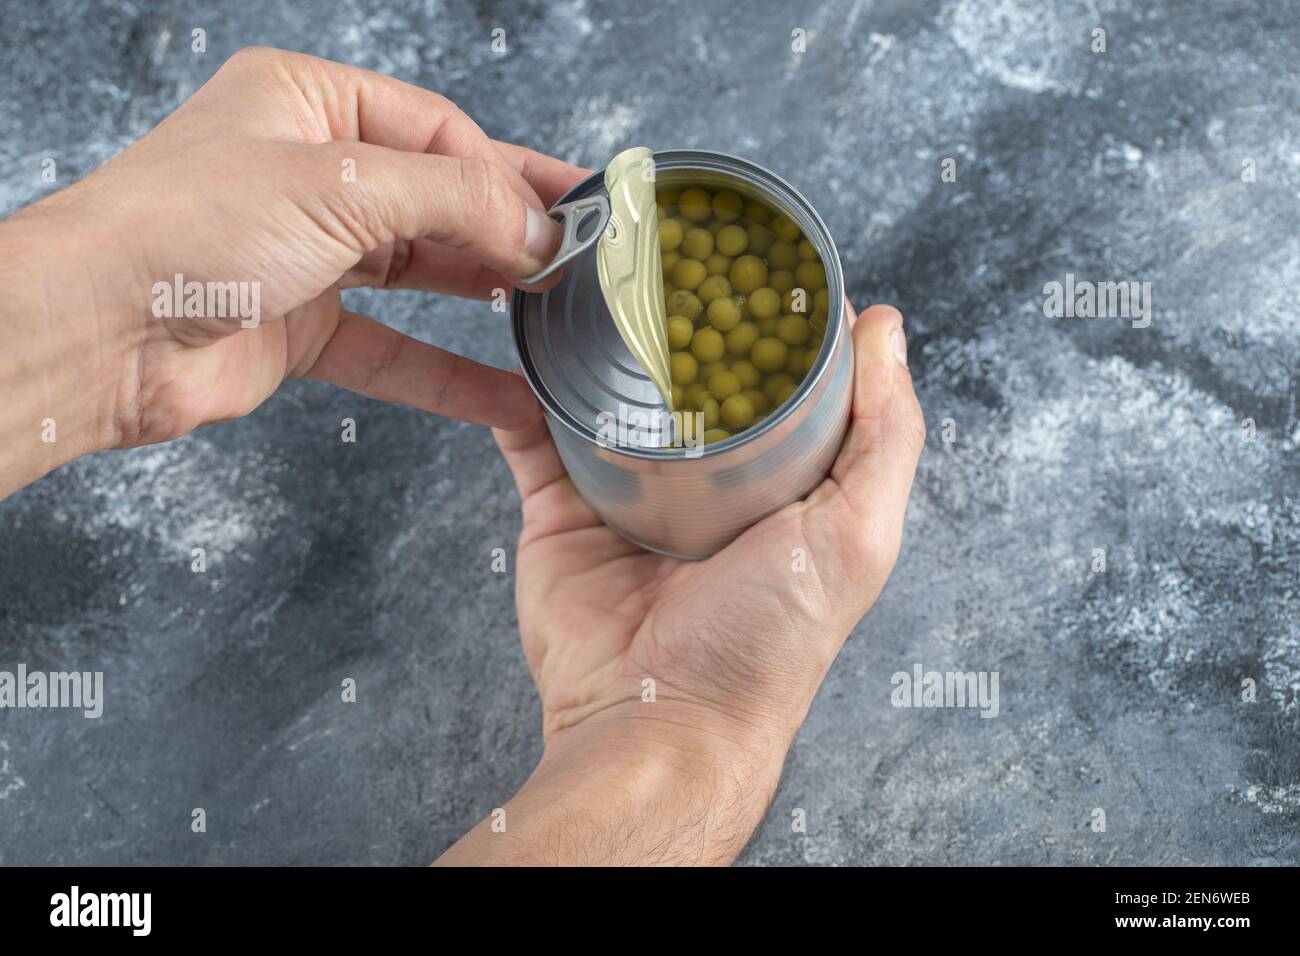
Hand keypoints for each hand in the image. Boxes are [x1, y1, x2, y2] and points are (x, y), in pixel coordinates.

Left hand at [0, 46, 586, 497]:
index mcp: (309, 104)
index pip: (439, 129)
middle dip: (507, 231)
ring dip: (487, 297)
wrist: (99, 334)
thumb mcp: (339, 186)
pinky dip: (449, 375)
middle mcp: (312, 173)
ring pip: (421, 272)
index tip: (560, 223)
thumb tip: (537, 228)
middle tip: (579, 261)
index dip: (504, 175)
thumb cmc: (187, 230)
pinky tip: (506, 396)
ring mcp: (309, 252)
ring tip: (555, 315)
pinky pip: (394, 347)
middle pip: (437, 197)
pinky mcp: (304, 326)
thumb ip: (452, 199)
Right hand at [437, 303, 924, 864]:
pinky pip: (533, 434)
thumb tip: (887, 329)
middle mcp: (709, 481)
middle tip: (662, 246)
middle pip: (690, 376)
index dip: (777, 318)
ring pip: (610, 393)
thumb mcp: (855, 536)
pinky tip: (519, 334)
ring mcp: (629, 492)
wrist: (654, 723)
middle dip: (677, 315)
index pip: (785, 379)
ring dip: (598, 341)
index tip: (763, 251)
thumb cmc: (766, 645)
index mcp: (784, 482)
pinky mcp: (560, 508)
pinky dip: (520, 387)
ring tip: (588, 273)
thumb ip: (884, 436)